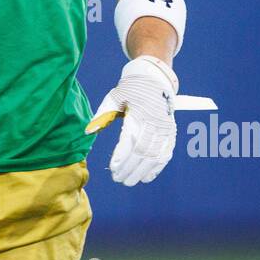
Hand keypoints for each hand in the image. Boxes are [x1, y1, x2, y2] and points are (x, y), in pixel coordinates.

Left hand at [85, 55, 178, 185]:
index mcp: (140, 113)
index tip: (112, 167)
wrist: (155, 78)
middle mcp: (155, 122)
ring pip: (155, 156)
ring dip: (141, 171)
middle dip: (129, 168)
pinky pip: (165, 154)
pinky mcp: (171, 133)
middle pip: (143, 152)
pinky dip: (156, 168)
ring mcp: (165, 129)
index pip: (131, 138)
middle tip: (117, 178)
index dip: (122, 155)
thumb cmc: (131, 88)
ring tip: (128, 181)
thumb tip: (87, 131)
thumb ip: (103, 115)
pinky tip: (145, 177)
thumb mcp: (114, 97)